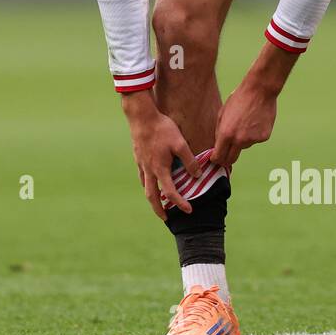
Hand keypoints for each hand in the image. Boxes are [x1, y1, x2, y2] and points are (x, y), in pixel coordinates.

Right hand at [125, 102, 199, 220]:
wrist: (141, 116)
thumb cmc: (162, 128)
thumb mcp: (180, 143)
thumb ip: (189, 160)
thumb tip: (197, 175)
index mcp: (160, 169)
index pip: (170, 192)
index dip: (180, 203)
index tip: (189, 210)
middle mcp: (148, 170)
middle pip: (152, 196)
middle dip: (158, 209)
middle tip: (165, 218)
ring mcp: (141, 164)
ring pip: (145, 187)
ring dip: (152, 198)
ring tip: (158, 203)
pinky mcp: (138, 157)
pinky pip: (142, 176)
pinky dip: (147, 184)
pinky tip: (151, 182)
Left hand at [210, 78, 277, 166]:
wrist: (259, 91)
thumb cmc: (239, 99)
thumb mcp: (222, 114)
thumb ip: (219, 132)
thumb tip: (218, 145)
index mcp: (226, 134)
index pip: (219, 156)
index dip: (216, 160)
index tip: (215, 160)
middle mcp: (240, 140)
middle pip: (231, 159)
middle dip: (226, 160)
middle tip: (225, 157)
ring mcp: (253, 140)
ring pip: (244, 147)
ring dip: (242, 141)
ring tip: (245, 123)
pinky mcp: (264, 137)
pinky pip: (255, 140)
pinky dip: (254, 135)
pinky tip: (255, 121)